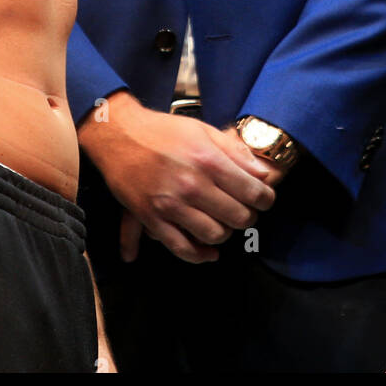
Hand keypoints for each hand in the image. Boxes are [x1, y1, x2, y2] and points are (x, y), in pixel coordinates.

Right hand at [82, 95, 274, 263]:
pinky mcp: (152, 218)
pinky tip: (209, 251)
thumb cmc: (164, 130)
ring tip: (224, 223)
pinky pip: (182, 248)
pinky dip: (200, 255)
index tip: (265, 200)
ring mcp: (171, 205)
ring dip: (225, 234)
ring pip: (214, 235)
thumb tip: (263, 174)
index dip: (266, 199)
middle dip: (248, 217)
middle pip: (237, 217)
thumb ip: (235, 152)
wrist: (119, 135)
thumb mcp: (203, 131)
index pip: (252, 192)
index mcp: (208, 160)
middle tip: (246, 211)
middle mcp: (192, 185)